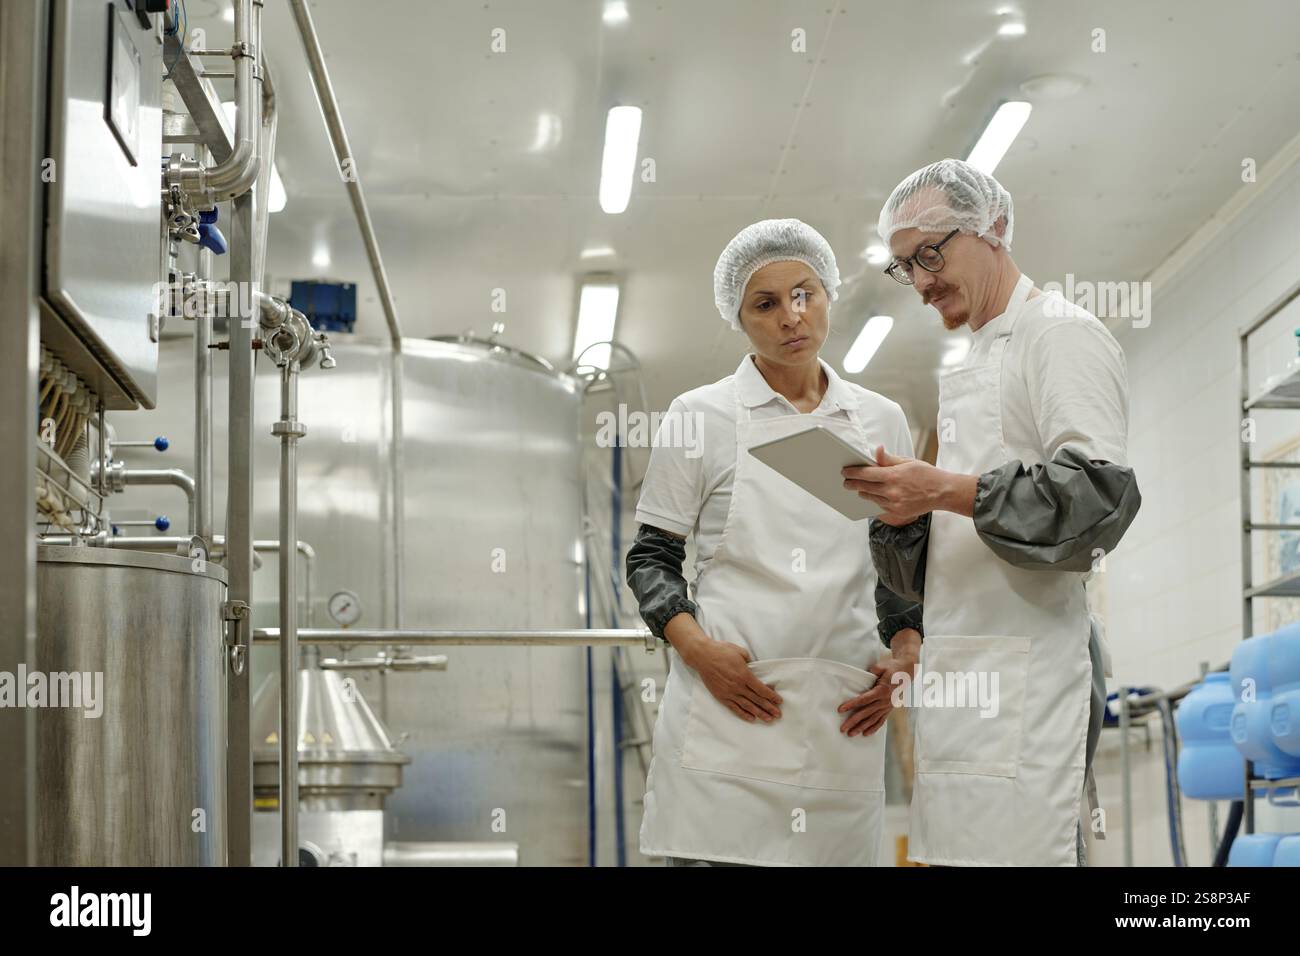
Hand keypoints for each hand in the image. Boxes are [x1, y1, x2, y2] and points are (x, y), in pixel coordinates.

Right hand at [680, 637, 782, 722]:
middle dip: (769, 707)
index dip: (771, 696)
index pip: (761, 689)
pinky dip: (743, 714)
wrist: (703, 656)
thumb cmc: (722, 651)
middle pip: (756, 700)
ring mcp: (729, 692)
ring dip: (759, 713)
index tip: (779, 701)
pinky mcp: (721, 696)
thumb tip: (754, 667)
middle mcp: (738, 686)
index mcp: (744, 675)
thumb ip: (750, 661)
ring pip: (747, 706)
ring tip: (768, 719)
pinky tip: (751, 718)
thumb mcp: (740, 652)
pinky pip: (734, 708)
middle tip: (778, 715)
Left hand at [837, 629, 919, 736]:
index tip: (840, 710)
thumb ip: (872, 672)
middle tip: (842, 729)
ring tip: (851, 734)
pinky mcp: (889, 709)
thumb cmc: (892, 667)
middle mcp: (885, 701)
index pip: (864, 700)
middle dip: (853, 721)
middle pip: (866, 713)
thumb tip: (862, 677)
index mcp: (882, 690)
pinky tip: (865, 734)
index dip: (851, 705)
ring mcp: (887, 706)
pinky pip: (881, 721)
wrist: (906, 671)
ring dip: (861, 727)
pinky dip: (874, 728)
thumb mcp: (881, 666)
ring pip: (873, 719)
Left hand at [842, 446, 976, 521]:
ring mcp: (894, 504)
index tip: (845, 471)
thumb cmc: (926, 475)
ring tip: (859, 488)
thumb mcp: (908, 462)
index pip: (866, 474)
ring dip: (863, 493)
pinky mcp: (898, 512)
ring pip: (871, 498)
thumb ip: (888, 458)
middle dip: (853, 484)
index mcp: (894, 476)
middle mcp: (892, 491)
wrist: (943, 492)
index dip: (853, 473)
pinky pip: (880, 506)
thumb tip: (876, 450)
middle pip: (864, 488)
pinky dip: (876, 500)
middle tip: (846, 482)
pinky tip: (872, 496)